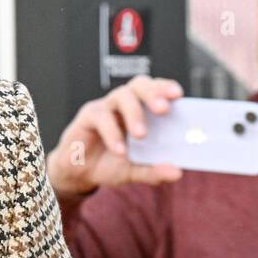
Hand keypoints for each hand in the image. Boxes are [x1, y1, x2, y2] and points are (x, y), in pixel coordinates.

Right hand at [46, 75, 185, 201]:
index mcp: (142, 111)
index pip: (156, 90)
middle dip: (153, 93)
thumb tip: (177, 173)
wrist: (79, 173)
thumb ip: (155, 171)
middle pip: (139, 84)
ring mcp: (106, 108)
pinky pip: (101, 117)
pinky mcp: (87, 116)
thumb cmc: (110, 164)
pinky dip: (112, 134)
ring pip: (121, 96)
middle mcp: (124, 104)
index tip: (178, 95)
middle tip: (163, 109)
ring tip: (141, 135)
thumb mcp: (135, 171)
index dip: (166, 88)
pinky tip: (119, 151)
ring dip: (134, 113)